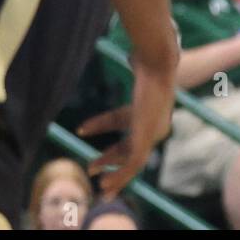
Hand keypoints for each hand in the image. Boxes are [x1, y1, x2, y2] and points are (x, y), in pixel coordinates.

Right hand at [77, 63, 174, 199]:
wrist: (157, 67)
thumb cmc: (151, 62)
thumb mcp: (140, 67)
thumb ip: (136, 63)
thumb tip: (133, 53)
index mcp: (150, 112)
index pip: (124, 123)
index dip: (102, 125)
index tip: (82, 127)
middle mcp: (155, 129)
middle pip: (130, 149)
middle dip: (111, 161)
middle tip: (92, 169)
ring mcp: (153, 136)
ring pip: (133, 163)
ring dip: (115, 175)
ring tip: (98, 185)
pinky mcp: (147, 141)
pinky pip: (133, 164)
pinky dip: (119, 174)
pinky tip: (105, 181)